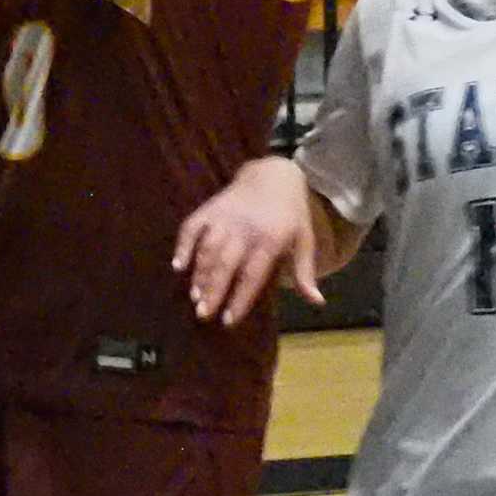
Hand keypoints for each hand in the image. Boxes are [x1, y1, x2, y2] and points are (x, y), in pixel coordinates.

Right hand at [171, 157, 324, 326]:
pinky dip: (183, 245)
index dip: (240, 298)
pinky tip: (177, 266)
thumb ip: (305, 272)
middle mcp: (245, 229)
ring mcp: (225, 217)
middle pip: (226, 263)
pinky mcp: (210, 208)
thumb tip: (317, 302)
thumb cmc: (291, 214)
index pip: (253, 274)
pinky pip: (192, 227)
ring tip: (195, 297)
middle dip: (213, 290)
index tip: (229, 321)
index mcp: (271, 239)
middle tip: (203, 314)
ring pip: (208, 248)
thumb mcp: (304, 240)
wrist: (274, 174)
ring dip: (199, 273)